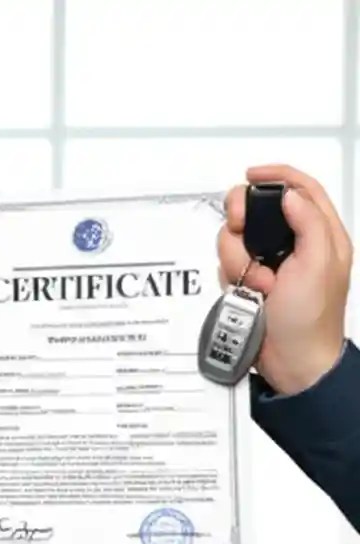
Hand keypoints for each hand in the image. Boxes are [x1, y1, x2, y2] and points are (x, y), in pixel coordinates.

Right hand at [219, 164, 351, 394]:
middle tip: (238, 230)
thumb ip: (308, 223)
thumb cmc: (310, 317)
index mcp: (322, 235)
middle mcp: (295, 245)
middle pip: (258, 210)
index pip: (301, 189)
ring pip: (235, 238)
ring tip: (258, 283)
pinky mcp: (250, 281)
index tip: (251, 176)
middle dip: (242, 219)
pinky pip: (227, 263)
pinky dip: (232, 276)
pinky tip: (248, 292)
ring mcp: (270, 263)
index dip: (277, 175)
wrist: (293, 361)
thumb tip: (289, 195)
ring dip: (238, 259)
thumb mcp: (318, 263)